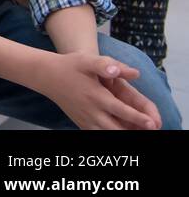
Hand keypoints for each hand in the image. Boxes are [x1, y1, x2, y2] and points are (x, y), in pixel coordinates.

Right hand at [37, 53, 160, 129]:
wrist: (46, 75)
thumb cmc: (69, 66)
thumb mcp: (87, 60)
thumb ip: (109, 65)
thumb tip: (133, 72)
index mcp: (96, 96)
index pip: (121, 110)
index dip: (138, 118)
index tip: (152, 124)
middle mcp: (91, 111)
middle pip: (116, 129)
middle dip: (134, 132)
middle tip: (149, 131)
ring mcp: (86, 119)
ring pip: (107, 135)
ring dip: (122, 134)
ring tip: (136, 133)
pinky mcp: (81, 123)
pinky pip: (98, 135)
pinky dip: (110, 136)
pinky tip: (119, 132)